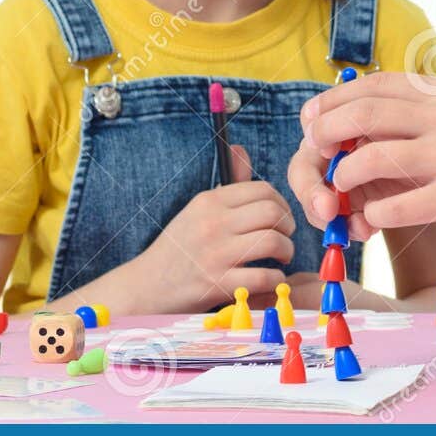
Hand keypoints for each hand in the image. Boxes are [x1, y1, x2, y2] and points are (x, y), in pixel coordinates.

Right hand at [127, 144, 297, 312]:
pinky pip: (264, 276)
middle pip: (272, 212)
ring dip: (287, 250)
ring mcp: (215, 255)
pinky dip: (276, 278)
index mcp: (209, 201)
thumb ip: (227, 185)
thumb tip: (240, 150)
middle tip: (285, 235)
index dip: (281, 202)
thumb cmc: (179, 247)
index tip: (280, 216)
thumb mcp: (197, 210)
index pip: (262, 189)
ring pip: (273, 242)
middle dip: (288, 224)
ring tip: (282, 256)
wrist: (146, 286)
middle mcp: (212, 224)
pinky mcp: (218, 284)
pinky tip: (271, 278)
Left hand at [293, 72, 435, 244]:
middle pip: (361, 114)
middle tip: (314, 154)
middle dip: (325, 134)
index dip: (333, 101)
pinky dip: (374, 214)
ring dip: (343, 179)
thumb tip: (365, 116)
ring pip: (369, 158)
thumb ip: (426, 112)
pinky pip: (395, 206)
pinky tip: (375, 220)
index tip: (312, 120)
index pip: (373, 84)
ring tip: (342, 193)